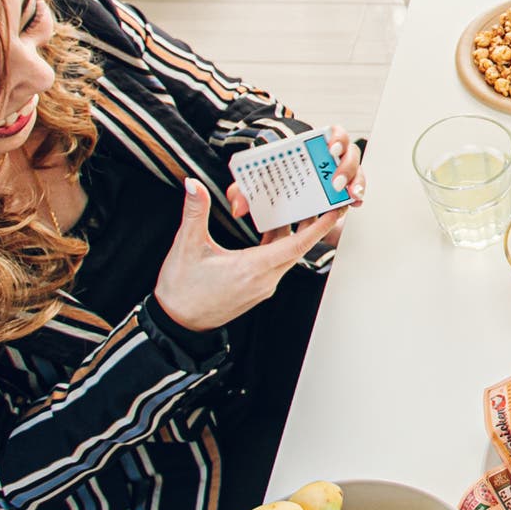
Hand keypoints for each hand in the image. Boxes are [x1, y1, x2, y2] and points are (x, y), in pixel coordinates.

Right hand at [154, 179, 343, 331]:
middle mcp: (263, 280)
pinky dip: (277, 245)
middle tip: (318, 201)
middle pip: (295, 247)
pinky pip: (275, 264)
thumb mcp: (187, 247)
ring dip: (291, 234)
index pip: (295, 245)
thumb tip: (194, 186)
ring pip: (285, 255)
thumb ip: (195, 212)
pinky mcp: (256, 289)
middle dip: (309, 224)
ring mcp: (261, 287)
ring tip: (294, 209)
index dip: (318, 227)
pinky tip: (271, 230)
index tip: (334, 211)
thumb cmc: (182, 290)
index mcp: (251, 269)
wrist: (176, 323)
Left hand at [223, 125, 364, 246]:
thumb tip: (239, 208)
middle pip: (350, 154)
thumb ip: (242, 191)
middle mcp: (331, 157)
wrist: (272, 188)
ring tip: (350, 195)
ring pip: (357, 173)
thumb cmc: (267, 176)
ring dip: (357, 183)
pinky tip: (354, 203)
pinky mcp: (341, 192)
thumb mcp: (253, 180)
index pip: (335, 133)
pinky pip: (354, 191)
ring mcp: (339, 173)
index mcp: (313, 144)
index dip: (338, 139)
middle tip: (335, 182)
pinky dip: (356, 197)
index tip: (331, 149)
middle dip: (347, 167)